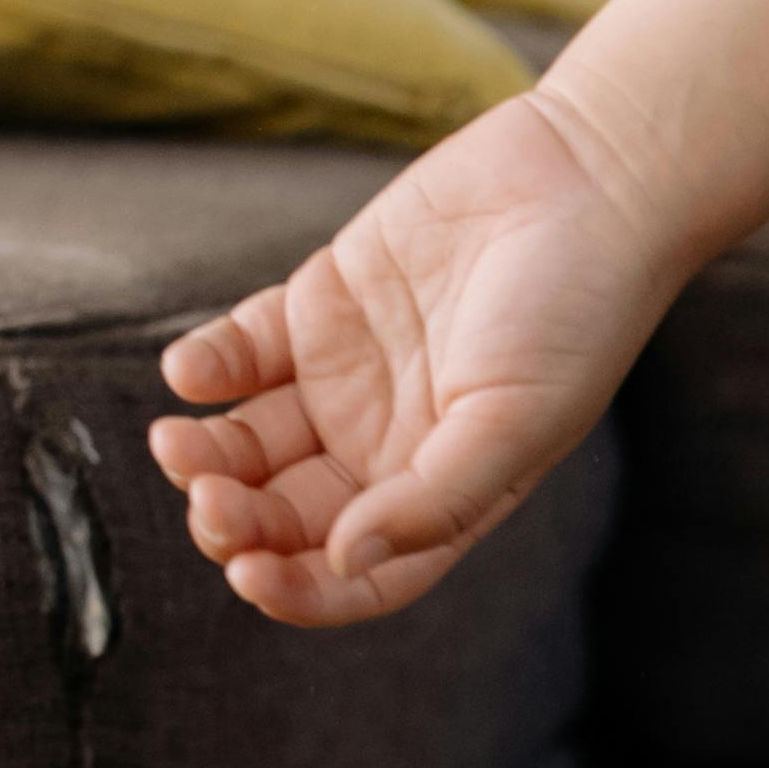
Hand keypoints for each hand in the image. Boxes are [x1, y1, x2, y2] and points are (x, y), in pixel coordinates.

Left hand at [151, 0, 768, 630]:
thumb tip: (345, 560)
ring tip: (178, 441)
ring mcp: (349, 376)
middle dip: (237, 522)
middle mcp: (389, 445)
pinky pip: (240, 353)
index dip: (298, 591)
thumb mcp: (520, 420)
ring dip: (205, 456)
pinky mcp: (321, 304)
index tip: (249, 576)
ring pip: (249, 443)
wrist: (590, 177)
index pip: (358, 572)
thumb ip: (436, 499)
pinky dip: (205, 368)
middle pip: (287, 513)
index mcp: (445, 490)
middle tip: (208, 499)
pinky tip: (192, 372)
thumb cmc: (579, 308)